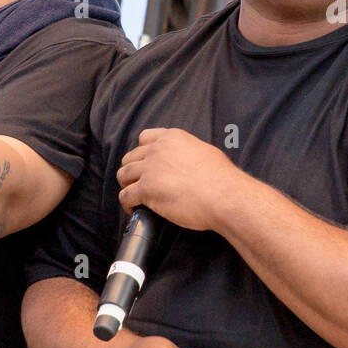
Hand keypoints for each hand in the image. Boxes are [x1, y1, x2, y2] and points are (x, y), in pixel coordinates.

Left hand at [116, 128, 243, 231]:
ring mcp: (149, 169)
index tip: (145, 163)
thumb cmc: (222, 179)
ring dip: (127, 186)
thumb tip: (184, 162)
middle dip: (133, 171)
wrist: (224, 196)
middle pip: (130, 157)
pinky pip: (125, 196)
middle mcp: (157, 150)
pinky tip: (134, 209)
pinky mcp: (146, 189)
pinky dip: (127, 204)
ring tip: (134, 197)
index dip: (142, 152)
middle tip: (138, 183)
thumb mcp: (204, 152)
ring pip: (123, 175)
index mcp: (172, 138)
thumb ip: (187, 152)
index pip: (145, 138)